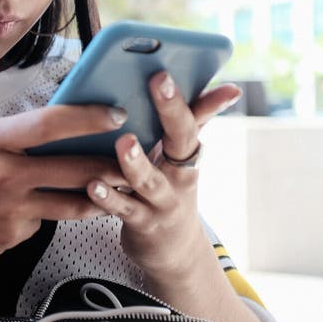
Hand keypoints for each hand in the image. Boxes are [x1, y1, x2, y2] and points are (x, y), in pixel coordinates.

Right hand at [0, 103, 128, 256]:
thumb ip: (16, 136)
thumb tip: (59, 127)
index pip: (49, 124)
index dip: (86, 119)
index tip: (115, 115)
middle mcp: (3, 175)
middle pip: (71, 170)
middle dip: (108, 167)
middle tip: (133, 162)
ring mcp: (7, 211)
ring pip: (68, 205)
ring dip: (93, 198)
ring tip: (109, 190)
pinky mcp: (8, 239)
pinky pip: (38, 224)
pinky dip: (41, 216)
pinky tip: (27, 211)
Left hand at [85, 72, 240, 277]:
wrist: (175, 251)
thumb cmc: (172, 186)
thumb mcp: (185, 154)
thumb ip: (196, 118)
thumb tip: (230, 88)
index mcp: (189, 149)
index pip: (193, 115)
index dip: (184, 93)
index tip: (169, 70)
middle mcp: (181, 173)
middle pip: (181, 139)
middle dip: (172, 110)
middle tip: (159, 82)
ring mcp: (162, 201)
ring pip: (150, 181)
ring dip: (136, 162)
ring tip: (125, 142)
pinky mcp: (142, 224)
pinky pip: (124, 210)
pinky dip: (109, 198)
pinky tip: (92, 184)